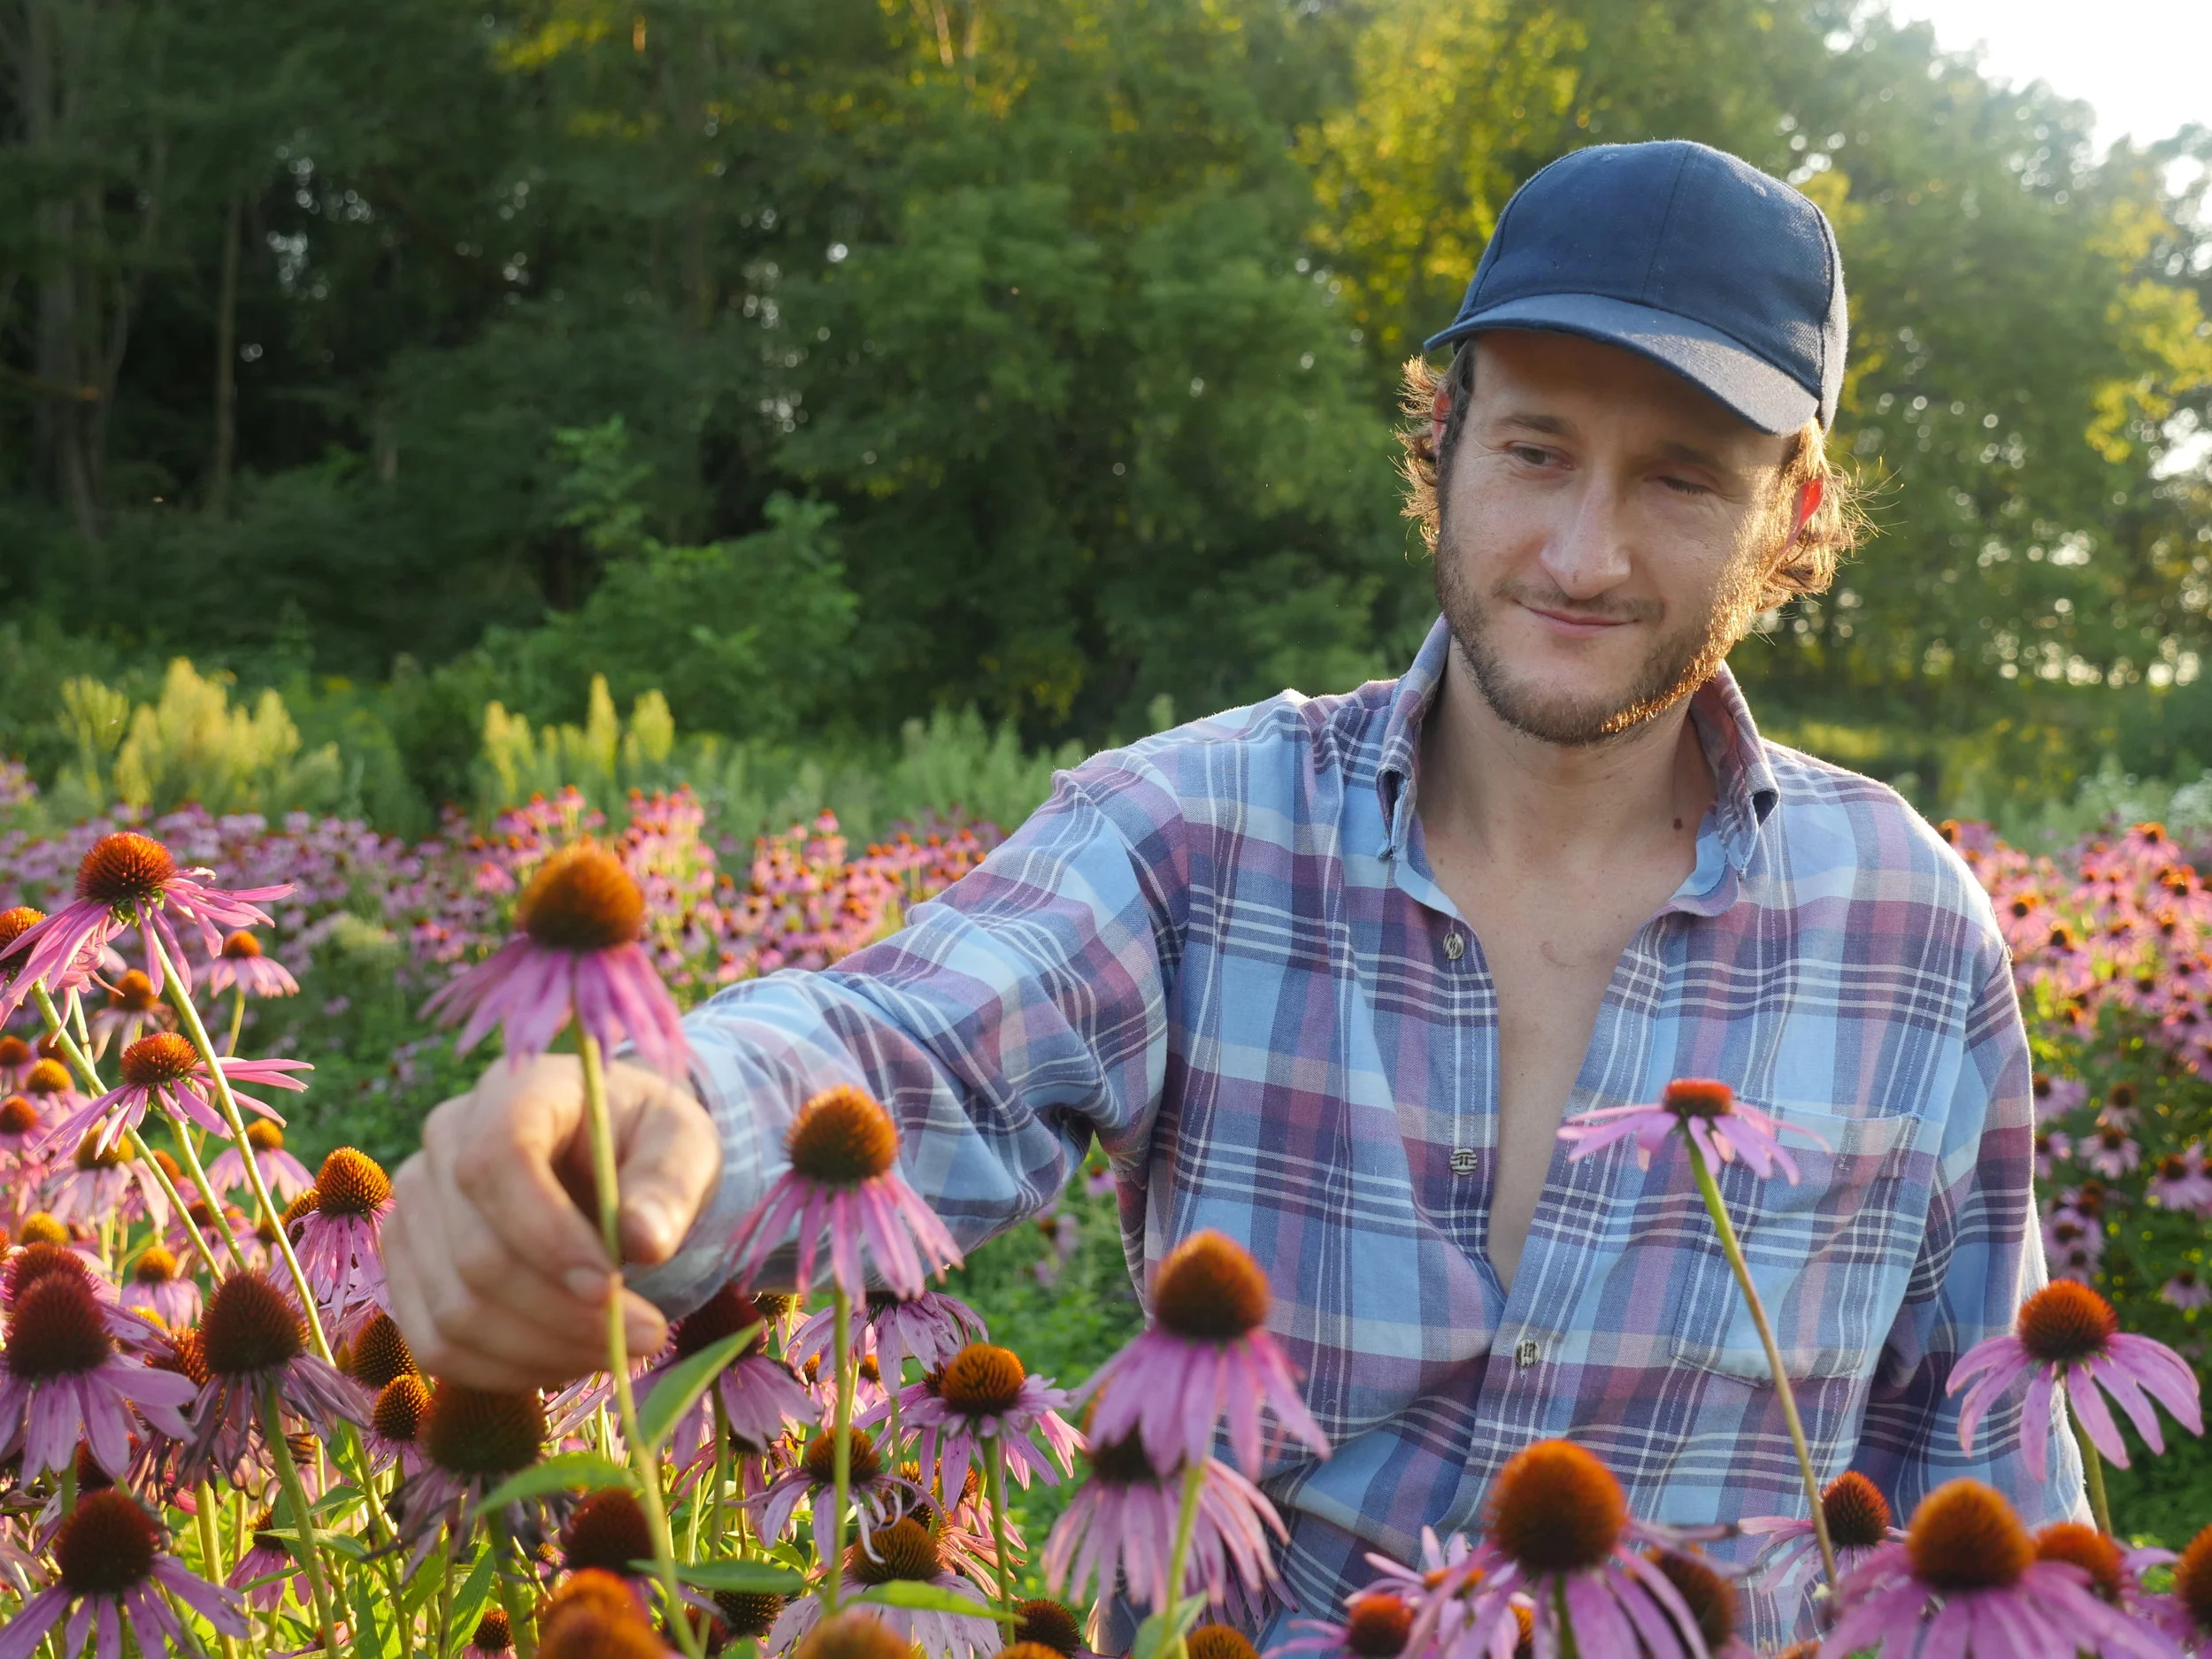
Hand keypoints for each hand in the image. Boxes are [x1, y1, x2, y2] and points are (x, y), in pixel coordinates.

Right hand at [385, 1052, 721, 1390]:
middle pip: (475, 1252)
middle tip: (645, 1337)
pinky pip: (436, 1344)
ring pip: (453, 1310)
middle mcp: (445, 1142)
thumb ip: (670, 1185)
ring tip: (616, 1352)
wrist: (612, 1159)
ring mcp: (414, 1206)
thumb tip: (646, 1241)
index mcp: (513, 1090)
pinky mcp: (408, 1267)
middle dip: (562, 1313)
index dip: (547, 1235)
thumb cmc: (647, 1143)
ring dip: (540, 1351)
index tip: (613, 1286)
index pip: (497, 1160)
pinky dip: (504, 1371)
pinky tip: (567, 1360)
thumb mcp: (685, 1144)